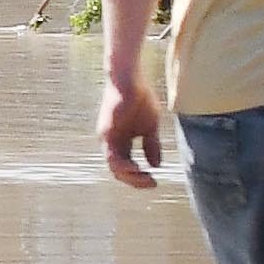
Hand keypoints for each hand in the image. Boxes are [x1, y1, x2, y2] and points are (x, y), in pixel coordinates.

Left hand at [99, 71, 166, 190]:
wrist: (130, 79)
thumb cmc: (139, 98)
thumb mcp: (150, 127)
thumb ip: (151, 145)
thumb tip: (156, 166)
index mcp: (121, 142)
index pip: (127, 167)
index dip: (140, 178)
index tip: (155, 183)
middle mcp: (112, 143)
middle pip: (119, 171)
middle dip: (135, 181)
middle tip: (151, 184)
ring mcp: (108, 138)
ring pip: (114, 167)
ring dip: (130, 177)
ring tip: (146, 179)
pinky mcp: (107, 132)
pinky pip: (111, 155)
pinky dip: (123, 165)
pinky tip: (136, 169)